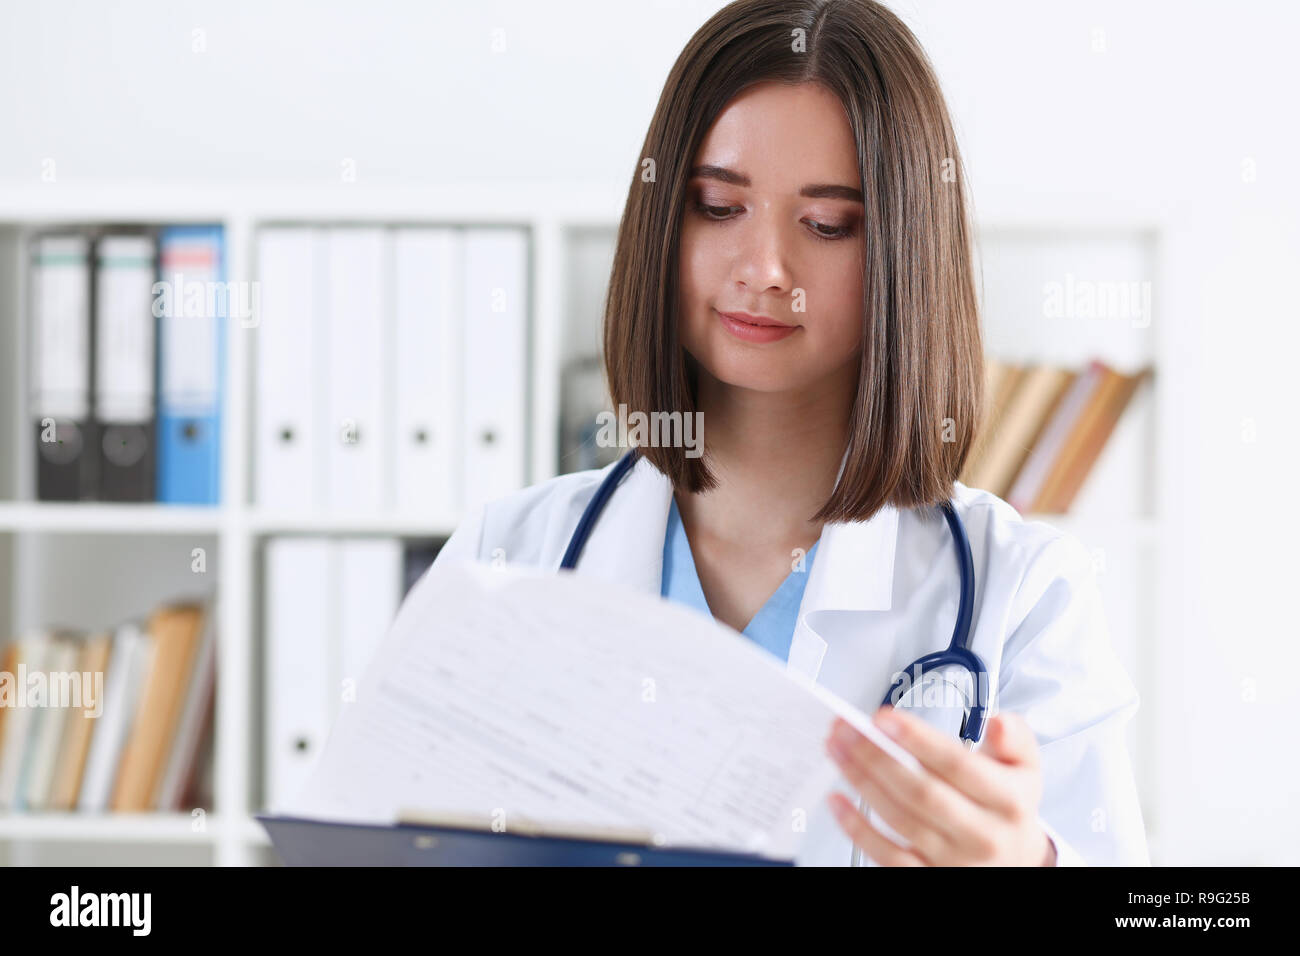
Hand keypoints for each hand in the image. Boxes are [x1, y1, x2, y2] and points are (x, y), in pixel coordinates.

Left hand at [824, 706, 1055, 865]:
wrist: (1017, 859)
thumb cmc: (1008, 804)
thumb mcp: (1024, 766)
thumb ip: (1014, 737)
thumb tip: (1000, 723)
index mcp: (1008, 800)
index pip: (957, 765)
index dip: (917, 740)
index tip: (883, 718)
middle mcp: (983, 834)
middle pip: (921, 792)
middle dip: (876, 756)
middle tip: (846, 729)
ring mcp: (954, 861)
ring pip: (899, 820)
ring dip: (860, 781)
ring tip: (837, 749)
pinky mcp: (929, 877)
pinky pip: (887, 856)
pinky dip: (857, 828)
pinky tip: (837, 799)